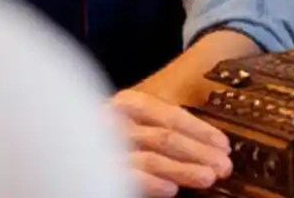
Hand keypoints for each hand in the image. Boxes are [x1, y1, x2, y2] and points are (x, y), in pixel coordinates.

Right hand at [109, 88, 232, 196]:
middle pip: (163, 135)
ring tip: (207, 177)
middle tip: (222, 165)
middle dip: (198, 151)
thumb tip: (209, 147)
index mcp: (126, 104)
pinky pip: (129, 175)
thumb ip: (161, 131)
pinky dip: (152, 182)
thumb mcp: (137, 128)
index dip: (200, 129)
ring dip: (183, 168)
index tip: (223, 144)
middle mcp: (113, 121)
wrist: (70, 159)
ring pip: (150, 157)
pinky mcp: (99, 171)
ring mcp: (103, 147)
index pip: (168, 114)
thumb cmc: (111, 142)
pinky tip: (171, 190)